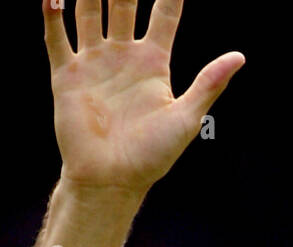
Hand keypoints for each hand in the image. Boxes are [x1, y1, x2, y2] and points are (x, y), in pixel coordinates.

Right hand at [43, 0, 244, 195]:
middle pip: (122, 1)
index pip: (165, 11)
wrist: (110, 182)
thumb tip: (240, 56)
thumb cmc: (151, 157)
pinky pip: (57, 39)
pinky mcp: (68, 76)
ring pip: (88, 11)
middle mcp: (122, 55)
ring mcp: (94, 63)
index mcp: (153, 61)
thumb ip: (209, 84)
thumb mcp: (186, 119)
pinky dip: (52, 15)